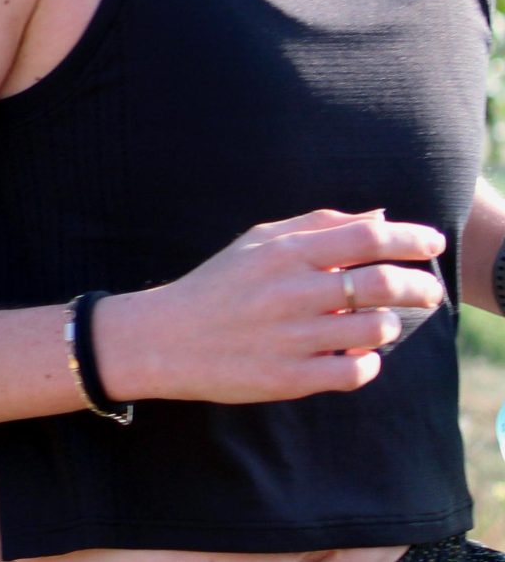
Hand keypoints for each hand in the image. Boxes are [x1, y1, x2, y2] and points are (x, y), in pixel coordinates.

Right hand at [95, 207, 448, 405]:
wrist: (165, 338)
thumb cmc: (217, 285)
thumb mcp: (258, 243)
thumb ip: (317, 225)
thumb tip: (378, 217)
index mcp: (284, 254)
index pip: (366, 238)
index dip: (410, 239)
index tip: (432, 243)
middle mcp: (292, 292)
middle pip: (382, 284)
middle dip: (419, 287)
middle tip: (429, 290)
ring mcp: (293, 338)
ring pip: (376, 331)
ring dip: (389, 326)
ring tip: (381, 323)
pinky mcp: (291, 378)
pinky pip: (356, 373)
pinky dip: (368, 365)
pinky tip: (357, 356)